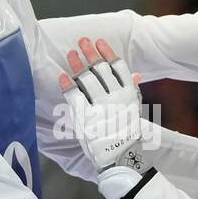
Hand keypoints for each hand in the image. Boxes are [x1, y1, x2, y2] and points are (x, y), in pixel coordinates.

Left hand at [56, 37, 145, 172]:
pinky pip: (74, 96)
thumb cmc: (127, 133)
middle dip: (90, 52)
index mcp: (129, 94)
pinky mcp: (86, 117)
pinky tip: (62, 76)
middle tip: (82, 41)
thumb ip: (132, 90)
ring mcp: (100, 106)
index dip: (108, 52)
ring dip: (77, 63)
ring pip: (87, 78)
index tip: (100, 42)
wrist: (121, 157)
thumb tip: (136, 73)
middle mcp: (115, 97)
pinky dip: (67, 85)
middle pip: (100, 68)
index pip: (118, 67)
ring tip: (71, 54)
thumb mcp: (134, 109)